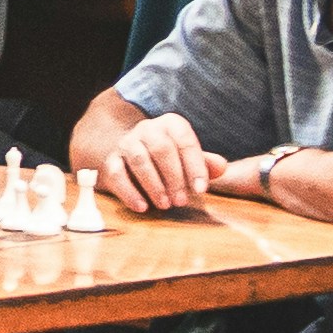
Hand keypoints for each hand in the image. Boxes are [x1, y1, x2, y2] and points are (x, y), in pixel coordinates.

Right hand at [99, 111, 217, 213]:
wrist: (132, 154)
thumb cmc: (168, 158)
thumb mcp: (188, 157)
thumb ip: (205, 163)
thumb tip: (221, 167)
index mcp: (170, 125)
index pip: (185, 141)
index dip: (195, 166)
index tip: (202, 190)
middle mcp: (147, 129)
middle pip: (161, 149)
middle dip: (173, 177)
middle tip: (182, 201)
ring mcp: (127, 143)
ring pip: (139, 160)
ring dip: (153, 185)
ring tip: (165, 205)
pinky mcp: (111, 160)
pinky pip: (117, 173)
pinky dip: (129, 192)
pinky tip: (142, 207)